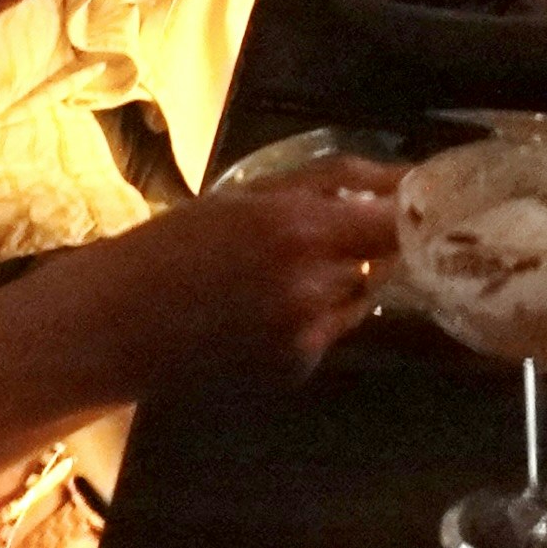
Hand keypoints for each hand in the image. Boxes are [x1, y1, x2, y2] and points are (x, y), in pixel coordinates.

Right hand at [25, 174, 401, 397]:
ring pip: (359, 299)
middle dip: (367, 246)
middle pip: (382, 261)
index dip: (417, 212)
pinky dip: (314, 318)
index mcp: (300, 230)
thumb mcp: (249, 194)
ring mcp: (306, 335)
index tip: (426, 202)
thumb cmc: (177, 242)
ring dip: (341, 283)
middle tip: (326, 234)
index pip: (396, 221)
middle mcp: (313, 287)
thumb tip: (398, 178)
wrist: (120, 322)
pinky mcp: (297, 368)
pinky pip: (329, 332)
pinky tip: (263, 311)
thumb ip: (329, 184)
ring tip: (280, 274)